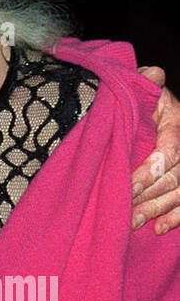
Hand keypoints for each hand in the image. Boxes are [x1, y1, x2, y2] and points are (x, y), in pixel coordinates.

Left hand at [132, 69, 179, 233]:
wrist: (142, 106)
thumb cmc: (137, 98)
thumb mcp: (139, 88)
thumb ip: (142, 82)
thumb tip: (153, 72)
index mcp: (175, 120)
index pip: (170, 151)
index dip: (150, 170)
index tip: (127, 184)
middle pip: (175, 177)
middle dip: (150, 196)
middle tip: (126, 212)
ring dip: (159, 210)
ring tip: (136, 223)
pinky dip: (175, 217)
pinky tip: (159, 228)